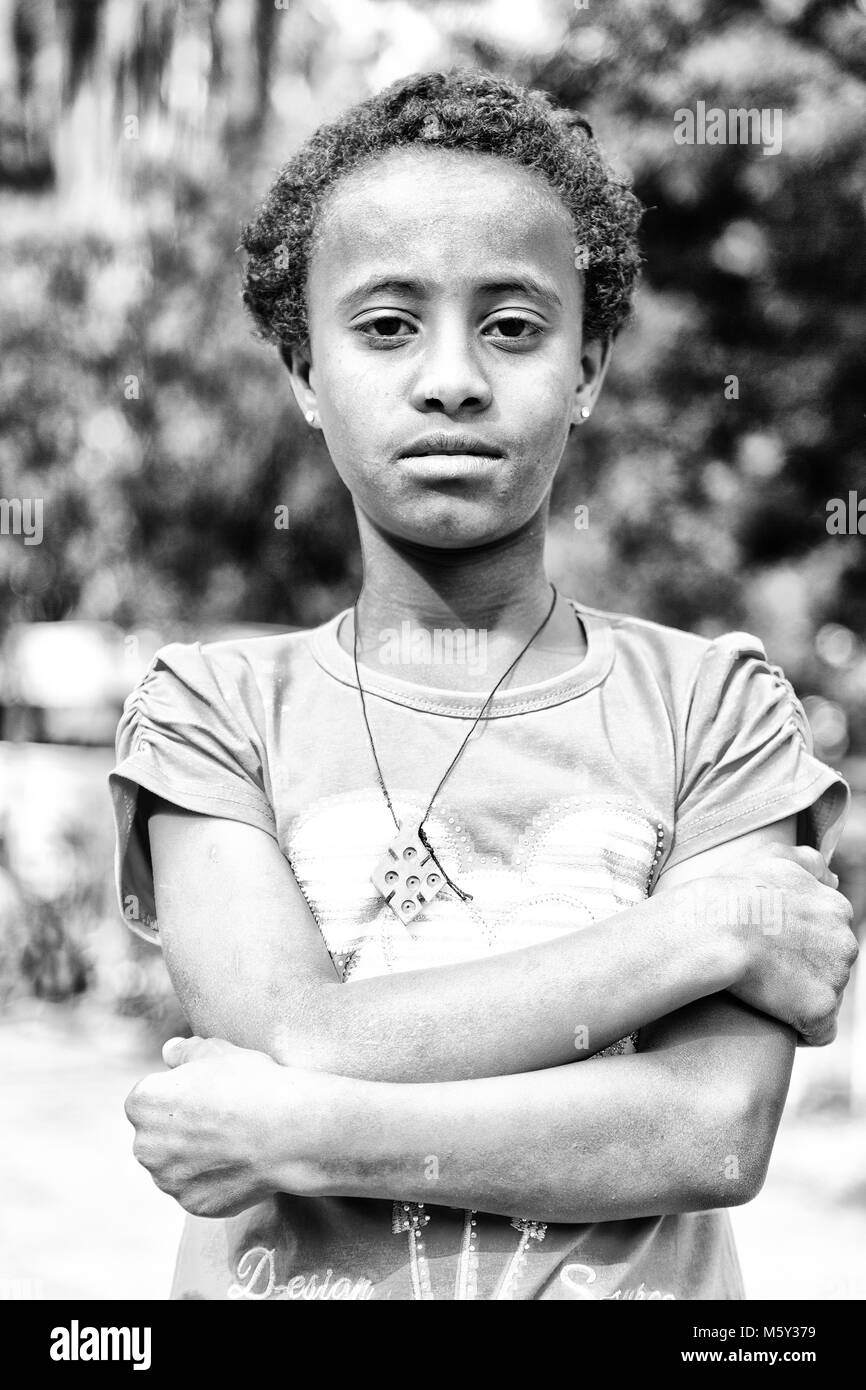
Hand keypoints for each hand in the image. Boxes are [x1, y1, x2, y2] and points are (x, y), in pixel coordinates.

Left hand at [124, 1036, 327, 1217]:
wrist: (288, 1131)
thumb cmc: (251, 1084)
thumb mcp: (217, 1051)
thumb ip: (184, 1051)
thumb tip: (169, 1051)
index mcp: (143, 1103)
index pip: (150, 1097)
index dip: (181, 1092)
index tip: (208, 1093)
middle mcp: (145, 1146)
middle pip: (158, 1135)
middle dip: (181, 1129)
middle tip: (221, 1117)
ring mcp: (168, 1181)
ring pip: (177, 1166)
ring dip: (195, 1157)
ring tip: (234, 1141)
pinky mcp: (193, 1205)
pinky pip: (199, 1190)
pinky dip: (214, 1181)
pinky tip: (240, 1164)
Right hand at [686, 845, 857, 1045]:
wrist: (715, 928)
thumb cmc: (734, 890)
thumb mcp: (771, 856)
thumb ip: (809, 861)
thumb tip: (832, 876)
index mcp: (836, 907)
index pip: (829, 932)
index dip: (799, 941)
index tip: (771, 944)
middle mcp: (845, 942)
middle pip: (831, 964)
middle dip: (804, 968)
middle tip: (764, 968)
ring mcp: (836, 978)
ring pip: (824, 995)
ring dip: (799, 997)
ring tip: (762, 992)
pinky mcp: (819, 1011)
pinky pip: (818, 1031)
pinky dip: (800, 1029)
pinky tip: (772, 1019)